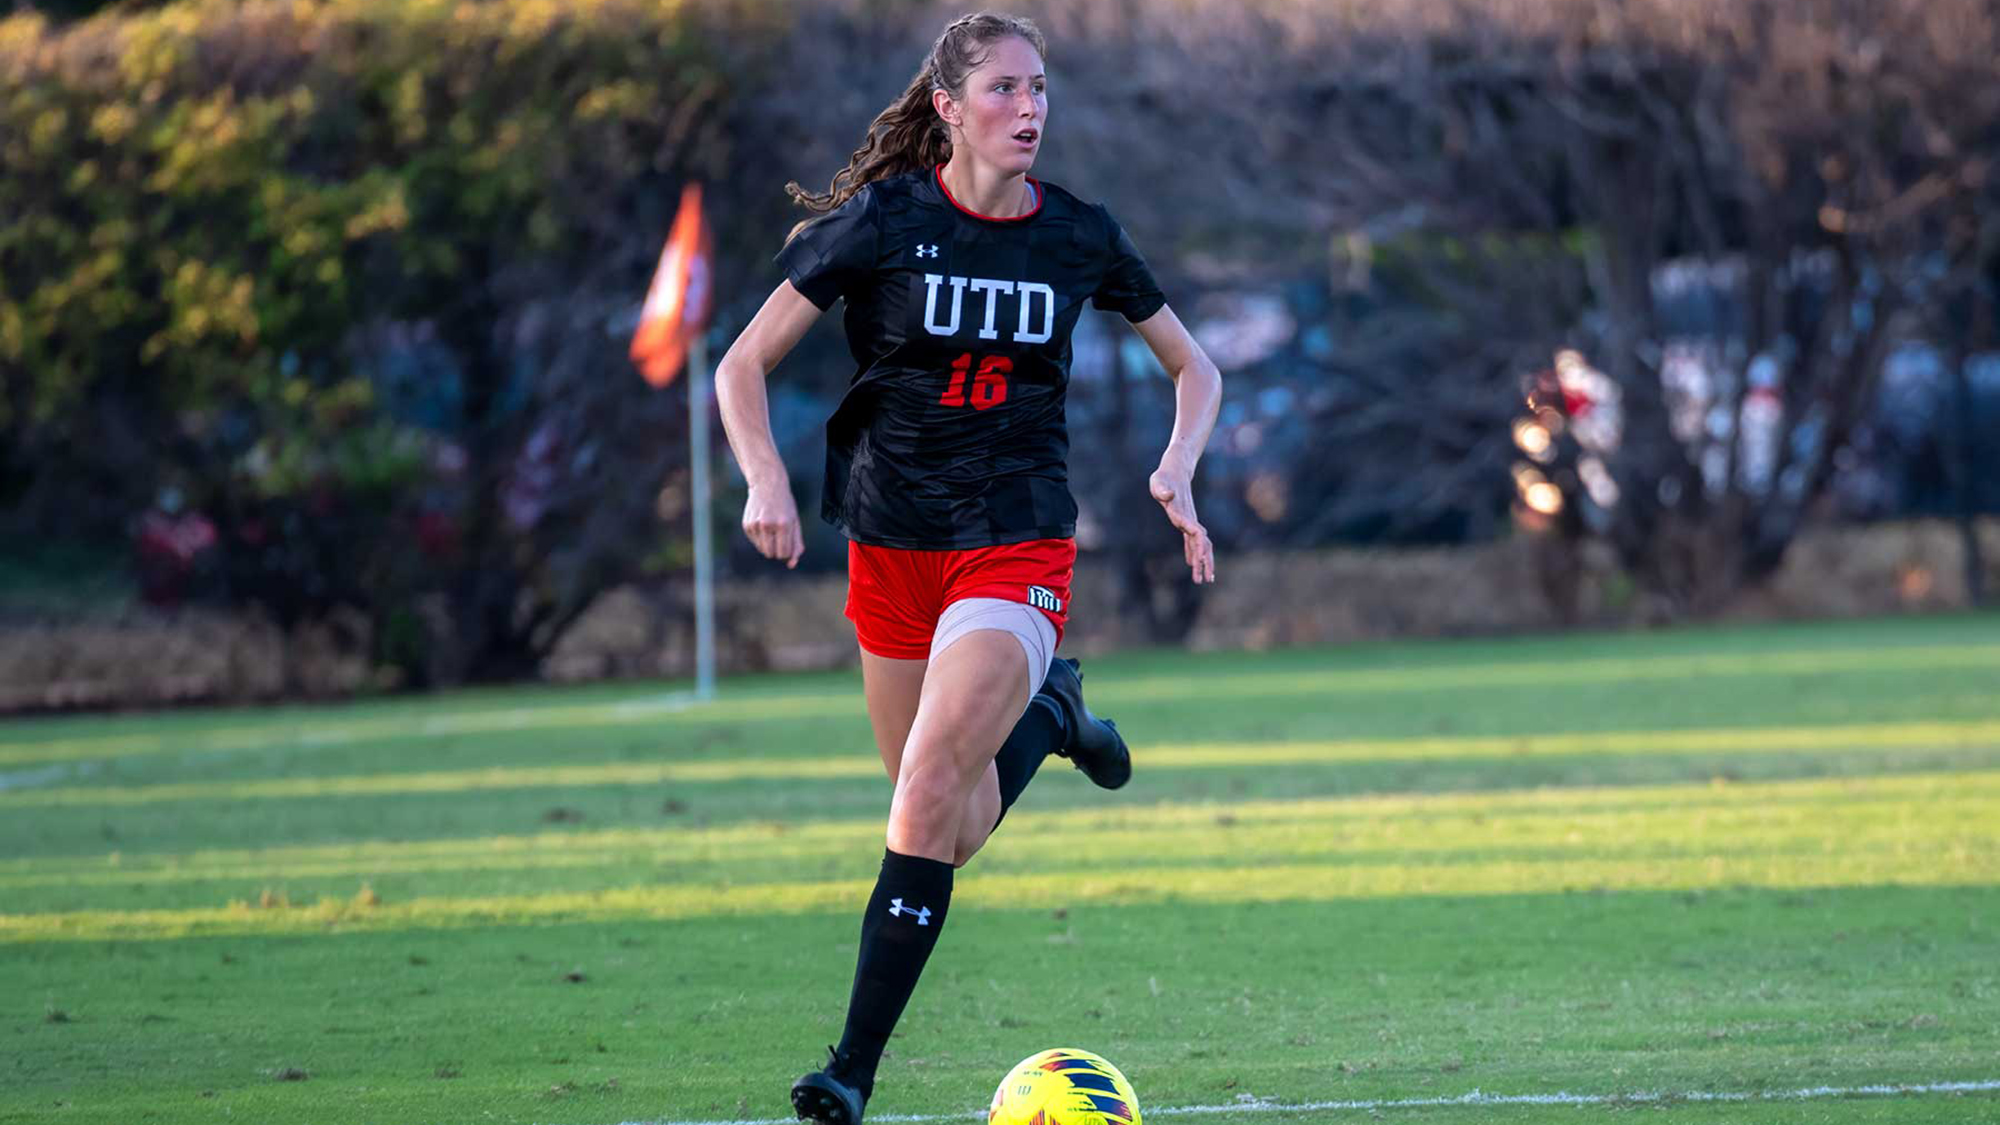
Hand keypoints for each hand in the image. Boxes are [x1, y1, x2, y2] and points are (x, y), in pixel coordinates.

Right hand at [742, 481, 803, 568]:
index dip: (786, 552)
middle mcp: (768, 525)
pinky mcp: (747, 525)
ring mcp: (755, 525)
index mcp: (783, 525)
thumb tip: (791, 564)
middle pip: (771, 554)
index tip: (788, 542)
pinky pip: (755, 542)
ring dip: (768, 545)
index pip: (783, 553)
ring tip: (772, 530)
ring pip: (762, 550)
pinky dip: (760, 538)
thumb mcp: (794, 522)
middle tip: (780, 536)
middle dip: (777, 550)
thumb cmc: (785, 505)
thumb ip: (796, 544)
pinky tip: (763, 525)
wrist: (767, 484)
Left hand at [1149, 464, 1214, 584]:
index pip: (1194, 532)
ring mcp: (1189, 521)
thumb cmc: (1163, 477)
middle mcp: (1189, 520)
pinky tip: (1193, 565)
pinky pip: (1192, 541)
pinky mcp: (1185, 522)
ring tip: (1204, 579)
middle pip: (1201, 543)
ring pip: (1200, 544)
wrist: (1175, 470)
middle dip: (1204, 562)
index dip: (1198, 546)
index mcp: (1183, 514)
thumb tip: (1167, 495)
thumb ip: (1162, 489)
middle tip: (1205, 580)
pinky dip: (1194, 553)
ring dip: (1203, 562)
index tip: (1200, 561)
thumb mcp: (1158, 482)